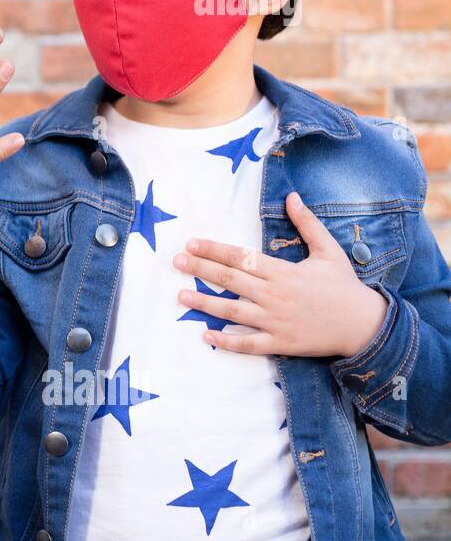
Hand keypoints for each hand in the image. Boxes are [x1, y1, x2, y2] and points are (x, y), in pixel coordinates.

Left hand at [173, 191, 388, 358]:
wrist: (365, 325)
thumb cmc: (344, 285)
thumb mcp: (329, 250)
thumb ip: (307, 223)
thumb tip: (292, 196)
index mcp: (283, 271)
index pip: (240, 257)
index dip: (214, 250)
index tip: (191, 243)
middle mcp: (274, 295)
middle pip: (230, 280)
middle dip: (200, 269)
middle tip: (176, 261)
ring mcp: (275, 320)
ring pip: (233, 311)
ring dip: (204, 303)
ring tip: (180, 295)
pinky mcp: (280, 342)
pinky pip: (248, 343)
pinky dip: (226, 341)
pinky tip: (206, 336)